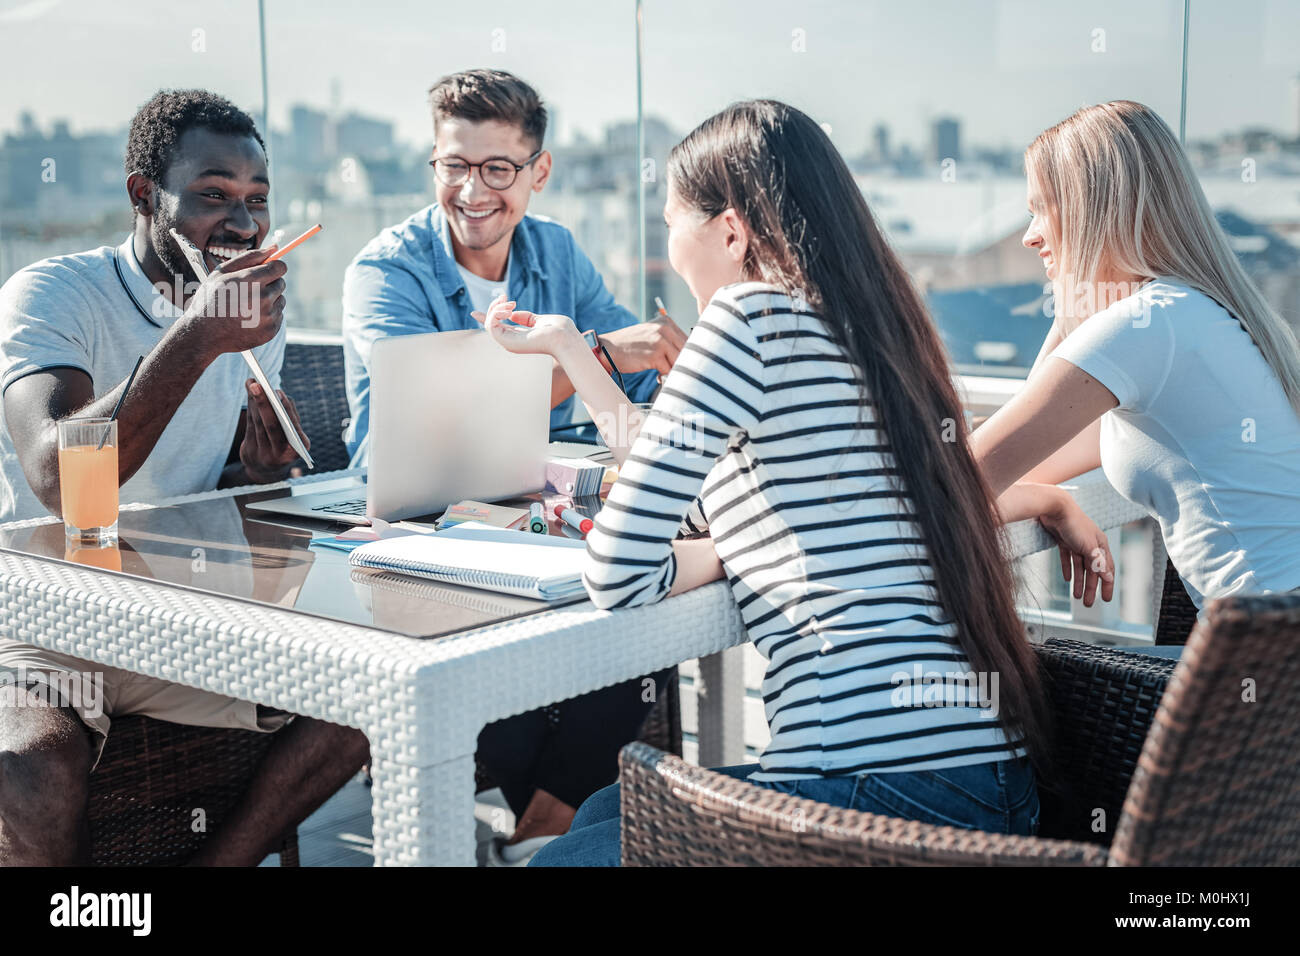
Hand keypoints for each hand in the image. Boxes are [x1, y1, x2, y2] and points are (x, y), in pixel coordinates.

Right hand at [183, 246, 286, 358]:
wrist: (203, 334)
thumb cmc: (211, 298)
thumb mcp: (222, 272)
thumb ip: (250, 257)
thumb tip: (275, 247)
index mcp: (251, 280)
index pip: (280, 267)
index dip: (274, 267)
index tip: (267, 270)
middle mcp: (262, 298)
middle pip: (281, 283)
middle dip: (269, 283)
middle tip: (249, 290)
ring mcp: (268, 317)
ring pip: (280, 300)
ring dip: (269, 300)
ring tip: (246, 306)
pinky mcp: (271, 331)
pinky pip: (278, 316)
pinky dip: (268, 316)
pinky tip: (249, 318)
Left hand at [239, 379, 308, 483]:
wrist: (268, 471)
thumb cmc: (285, 445)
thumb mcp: (294, 435)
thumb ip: (290, 417)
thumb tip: (278, 394)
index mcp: (298, 449)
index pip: (291, 427)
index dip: (284, 409)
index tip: (278, 392)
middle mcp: (282, 454)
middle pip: (271, 425)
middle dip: (263, 403)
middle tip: (256, 384)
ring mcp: (264, 455)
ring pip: (258, 424)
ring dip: (254, 402)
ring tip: (252, 383)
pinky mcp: (250, 452)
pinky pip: (250, 426)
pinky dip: (251, 409)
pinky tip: (250, 395)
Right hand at [473, 294, 582, 357]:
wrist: (564, 337)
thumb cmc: (558, 330)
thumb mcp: (539, 320)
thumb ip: (526, 318)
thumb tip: (513, 314)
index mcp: (519, 338)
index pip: (498, 328)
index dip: (486, 319)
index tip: (474, 313)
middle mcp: (511, 342)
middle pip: (491, 324)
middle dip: (494, 307)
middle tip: (507, 298)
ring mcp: (508, 343)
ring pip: (489, 323)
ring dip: (496, 308)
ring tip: (511, 303)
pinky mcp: (506, 341)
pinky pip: (491, 325)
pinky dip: (496, 313)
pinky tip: (508, 309)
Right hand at [599, 315, 687, 376]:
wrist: (608, 349)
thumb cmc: (630, 346)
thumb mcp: (652, 335)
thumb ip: (669, 341)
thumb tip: (689, 357)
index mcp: (666, 321)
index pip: (688, 340)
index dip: (686, 354)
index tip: (681, 363)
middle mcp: (665, 328)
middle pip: (686, 351)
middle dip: (681, 363)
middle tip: (673, 371)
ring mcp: (660, 341)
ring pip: (679, 361)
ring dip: (673, 370)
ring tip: (664, 373)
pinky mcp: (655, 355)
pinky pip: (669, 370)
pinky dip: (665, 376)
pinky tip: (657, 376)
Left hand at [1038, 492, 1114, 606]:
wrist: (1054, 507)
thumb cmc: (1074, 525)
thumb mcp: (1088, 546)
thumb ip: (1098, 562)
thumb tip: (1108, 577)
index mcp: (1100, 545)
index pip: (1107, 569)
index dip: (1107, 585)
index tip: (1106, 600)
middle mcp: (1090, 544)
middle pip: (1092, 571)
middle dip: (1090, 588)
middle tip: (1087, 604)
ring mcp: (1076, 542)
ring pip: (1079, 566)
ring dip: (1078, 582)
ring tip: (1075, 597)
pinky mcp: (1063, 540)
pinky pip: (1067, 558)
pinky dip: (1068, 569)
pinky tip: (1067, 579)